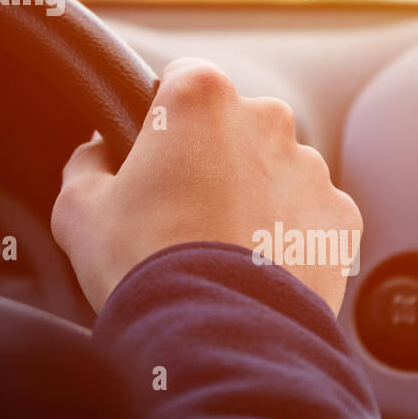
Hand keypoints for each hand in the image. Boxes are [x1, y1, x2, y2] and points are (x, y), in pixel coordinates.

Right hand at [51, 57, 361, 315]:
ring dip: (250, 194)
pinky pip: (307, 214)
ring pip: (272, 168)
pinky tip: (253, 267)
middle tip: (178, 211)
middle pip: (230, 124)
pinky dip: (285, 233)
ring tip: (217, 247)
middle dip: (209, 157)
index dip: (159, 119)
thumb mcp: (79, 208)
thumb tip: (96, 155)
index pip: (178, 80)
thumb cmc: (146, 264)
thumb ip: (86, 163)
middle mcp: (266, 118)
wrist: (216, 338)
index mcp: (201, 96)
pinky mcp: (339, 217)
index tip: (149, 158)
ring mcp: (309, 168)